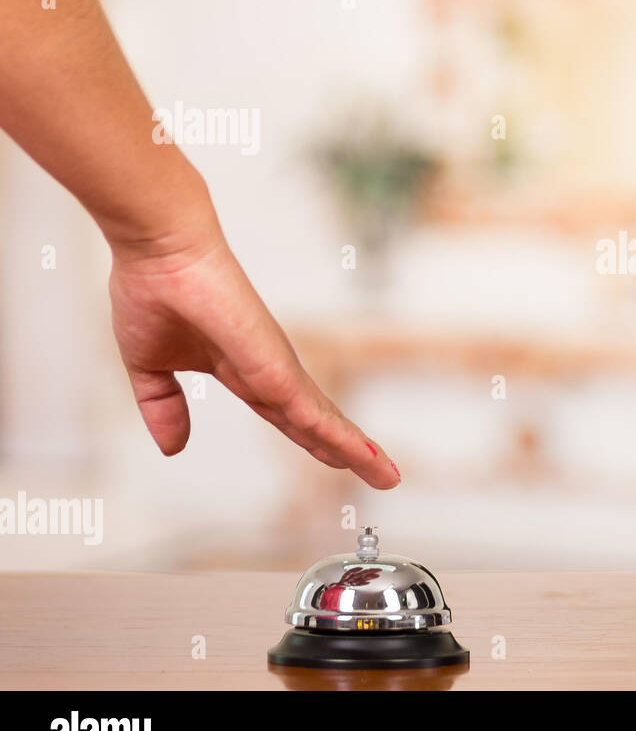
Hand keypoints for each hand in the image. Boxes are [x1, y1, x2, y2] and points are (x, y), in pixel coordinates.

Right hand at [107, 229, 399, 488]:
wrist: (161, 255)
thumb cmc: (153, 292)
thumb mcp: (151, 367)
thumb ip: (164, 407)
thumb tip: (172, 447)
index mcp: (241, 370)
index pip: (285, 415)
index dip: (310, 438)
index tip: (337, 457)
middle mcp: (268, 370)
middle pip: (315, 422)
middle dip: (346, 449)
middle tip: (384, 474)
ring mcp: (276, 368)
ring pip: (323, 421)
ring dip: (356, 450)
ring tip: (389, 475)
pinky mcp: (276, 366)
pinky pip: (310, 411)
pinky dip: (336, 436)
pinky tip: (360, 455)